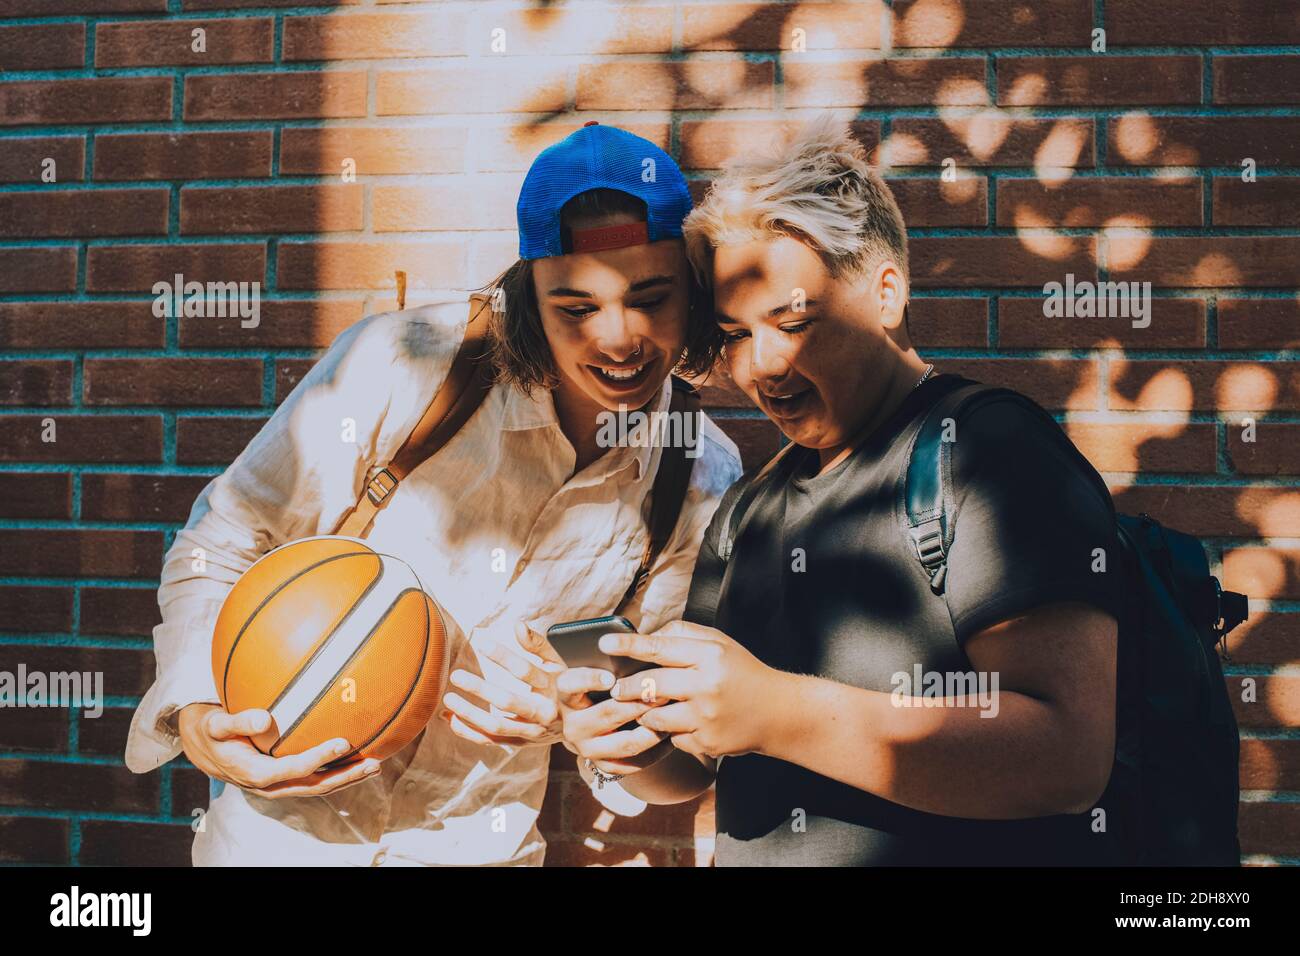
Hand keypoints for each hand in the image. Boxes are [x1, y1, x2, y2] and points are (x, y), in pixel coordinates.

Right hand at [177, 702, 379, 797]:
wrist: (201, 748)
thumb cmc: (210, 730)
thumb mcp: (215, 724)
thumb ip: (237, 721)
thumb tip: (264, 718)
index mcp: (253, 771)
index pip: (293, 768)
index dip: (319, 758)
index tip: (343, 743)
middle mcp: (269, 785)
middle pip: (313, 785)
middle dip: (344, 776)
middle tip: (373, 763)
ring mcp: (277, 786)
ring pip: (316, 786)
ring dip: (346, 778)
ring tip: (374, 765)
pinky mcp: (283, 780)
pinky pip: (312, 780)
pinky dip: (335, 773)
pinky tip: (355, 761)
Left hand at [441, 622, 565, 749]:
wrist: (579, 725)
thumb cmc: (564, 686)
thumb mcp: (557, 663)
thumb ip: (538, 644)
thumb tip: (517, 625)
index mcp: (552, 687)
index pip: (525, 670)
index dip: (502, 656)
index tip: (481, 642)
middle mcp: (543, 712)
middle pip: (508, 702)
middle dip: (480, 689)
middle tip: (456, 675)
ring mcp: (531, 731)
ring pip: (496, 726)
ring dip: (469, 714)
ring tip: (448, 698)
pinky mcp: (520, 743)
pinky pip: (490, 740)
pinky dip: (467, 731)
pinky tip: (450, 718)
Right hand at [555, 663, 672, 776]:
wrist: (580, 717)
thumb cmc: (594, 683)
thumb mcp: (590, 667)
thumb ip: (608, 661)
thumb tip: (639, 648)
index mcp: (565, 694)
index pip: (571, 684)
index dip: (590, 680)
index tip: (610, 677)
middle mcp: (572, 725)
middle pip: (608, 714)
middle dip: (640, 702)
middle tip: (664, 690)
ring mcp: (586, 748)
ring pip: (626, 742)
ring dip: (654, 727)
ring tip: (672, 713)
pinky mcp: (602, 765)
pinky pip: (635, 763)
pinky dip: (657, 750)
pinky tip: (672, 733)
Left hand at [604, 621, 785, 758]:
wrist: (778, 713)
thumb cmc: (743, 672)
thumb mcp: (720, 643)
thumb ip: (683, 635)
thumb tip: (648, 637)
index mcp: (709, 656)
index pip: (659, 648)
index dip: (628, 646)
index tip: (604, 644)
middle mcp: (706, 686)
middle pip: (651, 685)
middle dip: (627, 687)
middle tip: (616, 688)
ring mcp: (706, 718)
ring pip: (655, 717)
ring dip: (647, 712)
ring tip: (649, 706)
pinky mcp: (707, 743)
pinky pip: (673, 738)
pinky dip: (672, 732)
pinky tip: (684, 724)